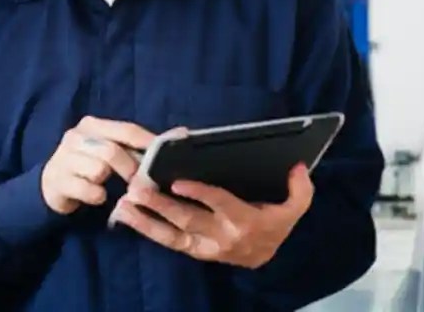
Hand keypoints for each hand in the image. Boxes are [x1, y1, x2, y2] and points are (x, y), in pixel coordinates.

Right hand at [41, 116, 155, 214]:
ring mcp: (64, 158)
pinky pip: (87, 189)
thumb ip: (135, 146)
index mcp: (92, 125)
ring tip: (116, 189)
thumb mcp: (109, 150)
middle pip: (113, 151)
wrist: (52, 185)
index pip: (126, 130)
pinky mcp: (58, 181)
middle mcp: (76, 137)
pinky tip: (98, 196)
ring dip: (112, 183)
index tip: (166, 157)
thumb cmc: (88, 166)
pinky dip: (97, 196)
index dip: (148, 143)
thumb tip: (176, 138)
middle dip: (132, 169)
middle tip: (141, 183)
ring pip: (99, 169)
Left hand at [110, 163, 314, 268]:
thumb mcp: (294, 208)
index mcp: (245, 221)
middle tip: (137, 188)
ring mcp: (205, 246)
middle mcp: (222, 236)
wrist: (266, 257)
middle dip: (160, 204)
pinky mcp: (194, 251)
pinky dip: (147, 229)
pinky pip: (169, 242)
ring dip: (146, 219)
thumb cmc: (274, 225)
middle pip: (188, 218)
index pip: (220, 204)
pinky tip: (128, 217)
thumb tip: (298, 166)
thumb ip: (300, 189)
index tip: (177, 181)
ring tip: (124, 204)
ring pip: (172, 234)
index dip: (199, 193)